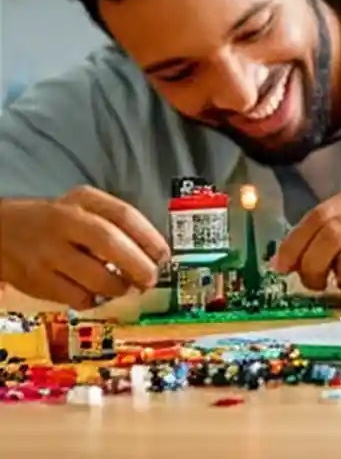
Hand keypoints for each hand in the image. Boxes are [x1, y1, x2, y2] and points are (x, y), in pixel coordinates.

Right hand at [0, 186, 169, 308]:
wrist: (0, 230)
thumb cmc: (53, 220)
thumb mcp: (80, 207)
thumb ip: (112, 222)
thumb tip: (151, 253)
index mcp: (82, 200)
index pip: (124, 215)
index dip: (150, 237)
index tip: (164, 255)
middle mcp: (64, 222)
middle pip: (110, 244)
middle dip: (138, 265)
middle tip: (150, 279)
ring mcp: (48, 252)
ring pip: (94, 277)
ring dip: (118, 287)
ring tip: (124, 288)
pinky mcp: (36, 280)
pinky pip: (75, 297)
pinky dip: (93, 300)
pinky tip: (96, 294)